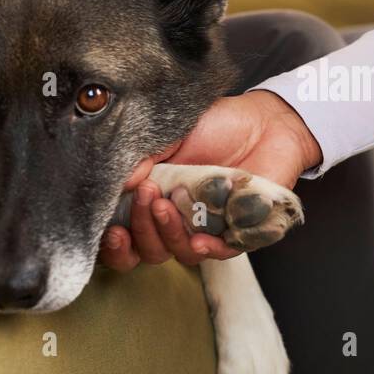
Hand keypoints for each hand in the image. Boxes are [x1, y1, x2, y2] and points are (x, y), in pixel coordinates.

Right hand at [98, 91, 320, 271]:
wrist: (263, 120)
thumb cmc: (215, 125)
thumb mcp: (171, 134)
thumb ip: (143, 158)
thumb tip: (119, 183)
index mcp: (153, 200)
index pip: (125, 235)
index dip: (113, 243)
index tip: (110, 228)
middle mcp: (177, 219)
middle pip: (148, 250)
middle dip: (141, 230)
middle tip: (145, 198)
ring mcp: (207, 227)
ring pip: (181, 253)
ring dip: (168, 235)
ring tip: (167, 205)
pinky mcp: (240, 231)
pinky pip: (222, 253)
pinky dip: (208, 250)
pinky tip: (198, 239)